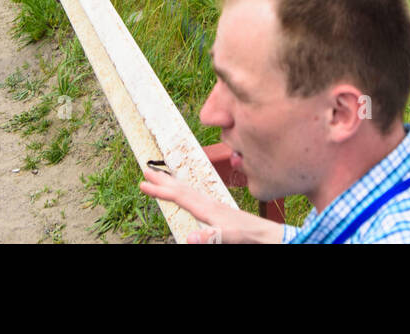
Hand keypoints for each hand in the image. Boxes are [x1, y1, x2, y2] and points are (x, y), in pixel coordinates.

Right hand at [139, 168, 284, 243]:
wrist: (266, 234)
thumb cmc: (248, 236)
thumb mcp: (229, 238)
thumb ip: (211, 236)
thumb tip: (189, 237)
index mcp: (208, 209)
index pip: (180, 196)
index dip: (160, 191)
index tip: (143, 184)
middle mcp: (209, 203)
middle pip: (182, 188)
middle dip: (164, 181)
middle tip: (145, 171)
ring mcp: (214, 205)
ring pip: (189, 191)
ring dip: (173, 184)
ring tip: (160, 179)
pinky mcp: (218, 210)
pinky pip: (196, 197)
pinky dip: (185, 193)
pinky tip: (185, 196)